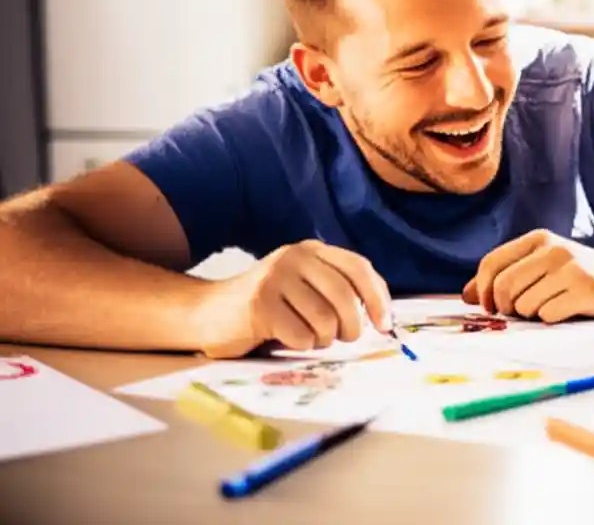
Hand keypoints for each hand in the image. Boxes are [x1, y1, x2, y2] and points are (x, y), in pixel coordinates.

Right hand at [195, 240, 391, 358]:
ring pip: (324, 319)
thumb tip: (383, 318)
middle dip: (352, 326)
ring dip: (324, 339)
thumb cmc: (268, 307)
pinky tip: (285, 338)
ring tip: (310, 337)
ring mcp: (275, 279)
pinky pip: (300, 335)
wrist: (208, 312)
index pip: (358, 268)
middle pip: (344, 296)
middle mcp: (294, 257)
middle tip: (345, 338)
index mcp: (312, 250)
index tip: (384, 324)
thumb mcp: (305, 287)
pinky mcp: (259, 305)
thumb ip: (337, 291)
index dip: (377, 297)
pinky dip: (301, 345)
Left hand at [461, 229, 593, 322]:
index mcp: (540, 239)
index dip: (483, 289)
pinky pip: (548, 315)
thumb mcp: (546, 266)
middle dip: (505, 308)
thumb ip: (508, 275)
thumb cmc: (584, 277)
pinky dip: (553, 320)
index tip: (490, 307)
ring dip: (532, 315)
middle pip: (504, 286)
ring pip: (525, 305)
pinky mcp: (587, 290)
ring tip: (553, 307)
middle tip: (519, 314)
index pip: (492, 262)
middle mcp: (554, 249)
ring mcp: (571, 269)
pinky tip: (569, 311)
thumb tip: (467, 295)